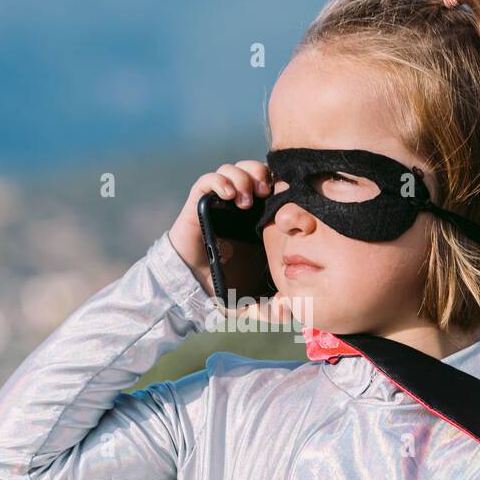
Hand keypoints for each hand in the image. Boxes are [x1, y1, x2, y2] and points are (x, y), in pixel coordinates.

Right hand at [167, 161, 292, 325]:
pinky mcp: (198, 203)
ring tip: (246, 199)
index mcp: (258, 220)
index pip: (273, 186)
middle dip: (261, 174)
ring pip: (233, 169)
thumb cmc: (221, 290)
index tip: (286, 197)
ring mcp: (218, 203)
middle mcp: (239, 206)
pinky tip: (228, 195)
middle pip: (254, 170)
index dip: (280, 184)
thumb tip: (290, 311)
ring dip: (242, 177)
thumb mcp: (251, 302)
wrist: (189, 288)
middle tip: (266, 192)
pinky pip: (208, 180)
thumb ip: (270, 310)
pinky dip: (220, 181)